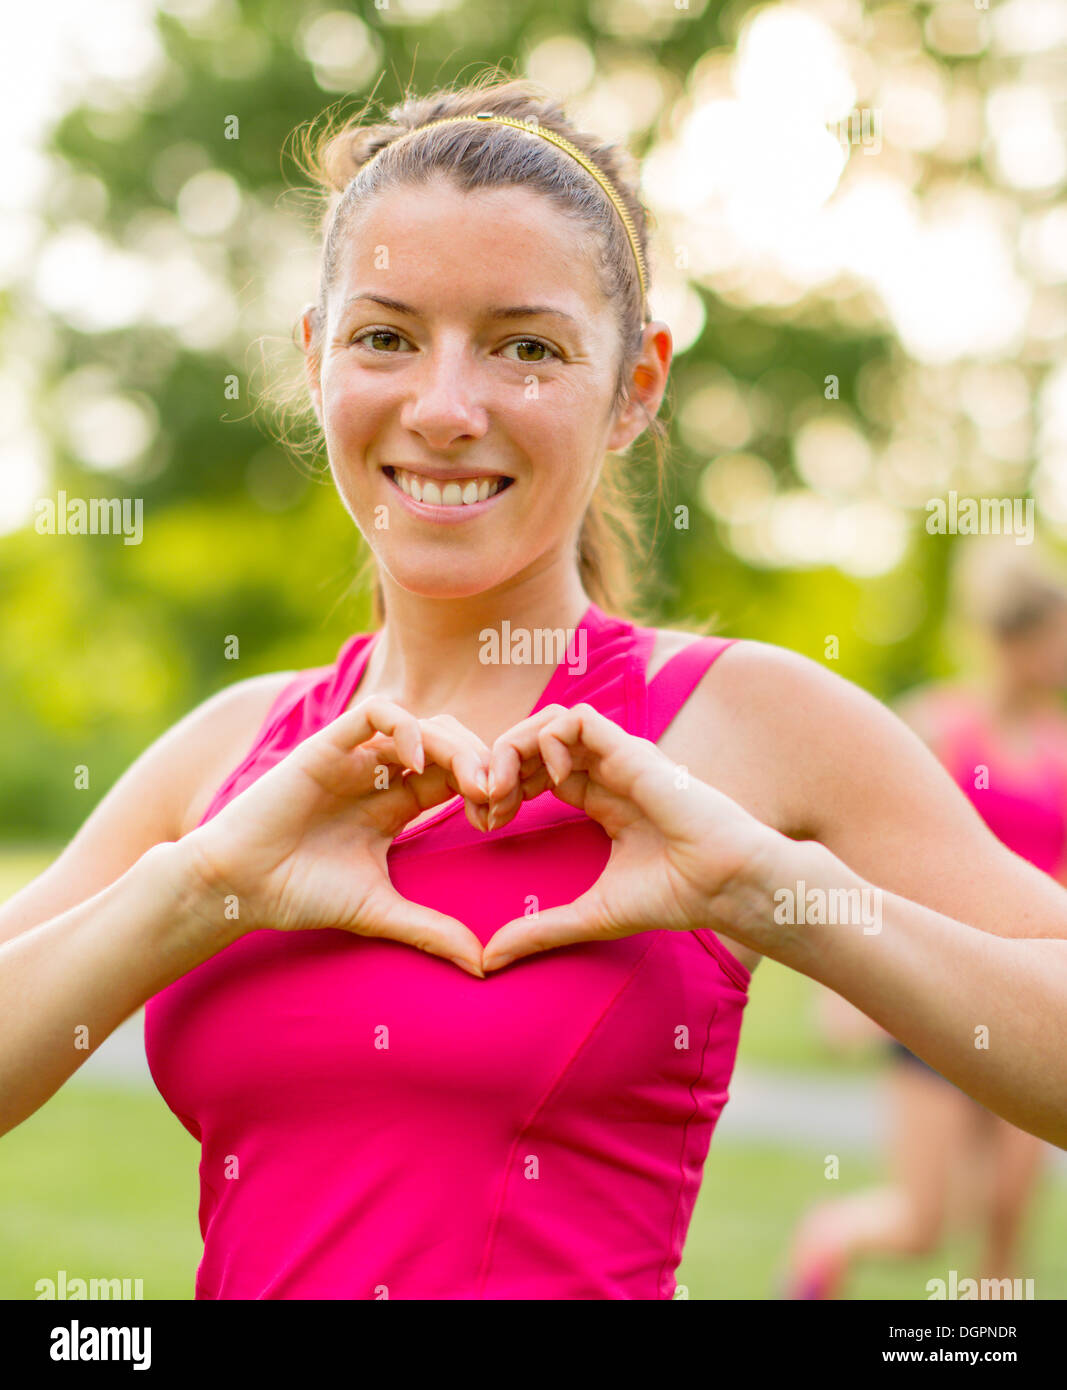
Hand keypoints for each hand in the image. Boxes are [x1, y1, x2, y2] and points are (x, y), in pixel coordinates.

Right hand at [181, 699, 490, 975]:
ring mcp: (357, 757)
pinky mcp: (328, 746)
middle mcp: (381, 775)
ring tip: (470, 783)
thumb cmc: (300, 895)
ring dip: (457, 745)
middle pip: (452, 743)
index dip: (487, 788)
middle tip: (495, 797)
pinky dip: (406, 727)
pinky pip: (377, 713)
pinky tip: (417, 762)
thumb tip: (484, 968)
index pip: (459, 776)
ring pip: (424, 723)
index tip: (498, 819)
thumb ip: (431, 930)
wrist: (237, 886)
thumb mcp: (379, 911)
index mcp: (398, 804)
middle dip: (483, 762)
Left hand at [480, 702, 781, 970]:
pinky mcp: (631, 751)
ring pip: (550, 720)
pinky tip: (549, 782)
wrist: (724, 885)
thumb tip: (488, 960)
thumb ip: (539, 930)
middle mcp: (605, 772)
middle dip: (498, 764)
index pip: (534, 772)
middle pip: (535, 740)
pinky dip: (549, 740)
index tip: (486, 824)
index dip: (502, 788)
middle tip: (485, 804)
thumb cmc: (673, 897)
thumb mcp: (588, 915)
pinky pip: (578, 719)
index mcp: (597, 799)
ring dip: (515, 746)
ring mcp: (617, 758)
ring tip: (505, 788)